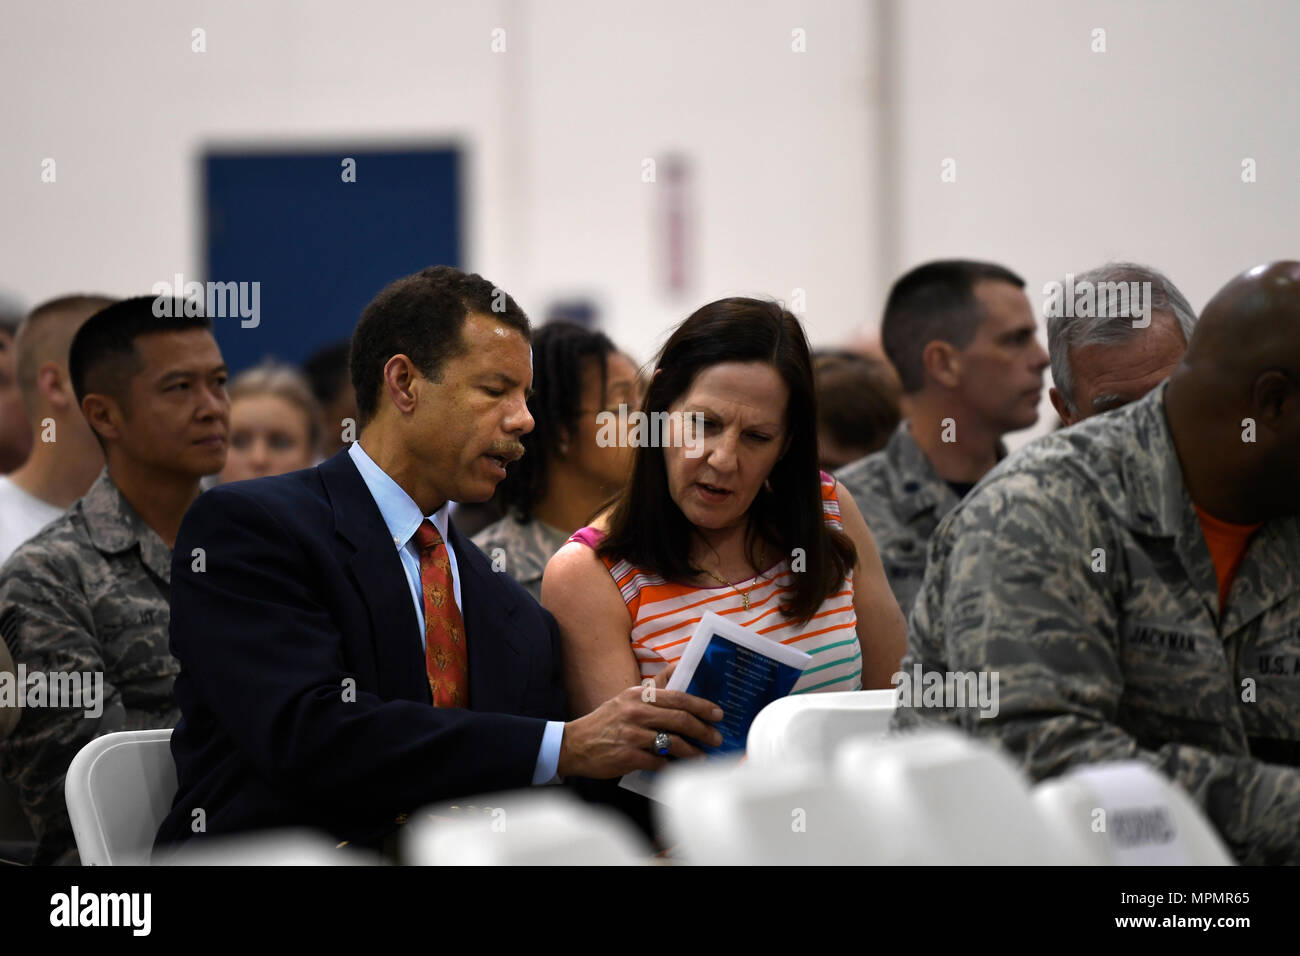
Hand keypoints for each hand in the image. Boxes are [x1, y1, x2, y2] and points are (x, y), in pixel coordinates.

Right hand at [557, 683, 723, 778]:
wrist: (574, 744)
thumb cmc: (605, 722)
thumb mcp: (627, 699)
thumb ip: (653, 689)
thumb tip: (678, 670)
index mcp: (639, 695)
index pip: (678, 697)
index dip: (702, 706)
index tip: (718, 714)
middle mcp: (636, 712)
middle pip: (681, 719)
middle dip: (704, 731)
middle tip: (716, 738)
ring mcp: (632, 734)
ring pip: (674, 743)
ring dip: (693, 752)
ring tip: (702, 757)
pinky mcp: (628, 756)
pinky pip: (659, 763)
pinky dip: (673, 767)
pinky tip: (679, 769)